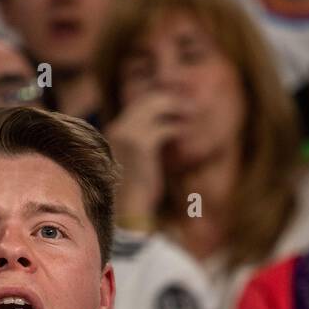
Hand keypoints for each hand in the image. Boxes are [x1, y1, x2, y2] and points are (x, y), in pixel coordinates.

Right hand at [104, 91, 184, 224]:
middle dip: (171, 98)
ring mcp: (129, 135)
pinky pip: (165, 127)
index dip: (159, 99)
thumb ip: (142, 142)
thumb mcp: (135, 161)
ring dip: (177, 107)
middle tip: (190, 103)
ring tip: (193, 111)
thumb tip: (159, 133)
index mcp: (114, 131)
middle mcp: (119, 129)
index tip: (177, 101)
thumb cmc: (134, 190)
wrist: (128, 210)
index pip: (137, 103)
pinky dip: (179, 128)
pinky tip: (187, 131)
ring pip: (156, 107)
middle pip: (147, 100)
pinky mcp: (142, 145)